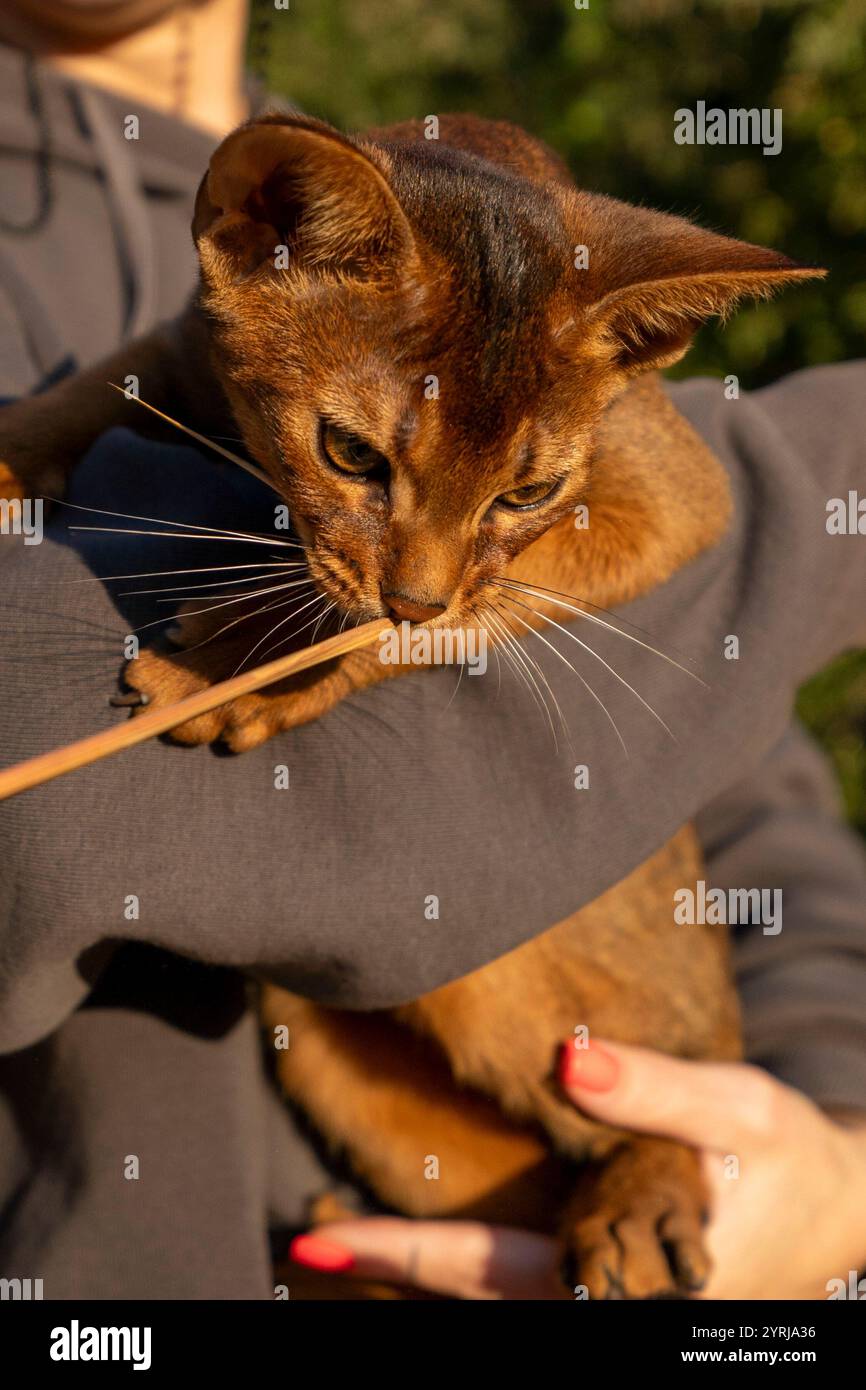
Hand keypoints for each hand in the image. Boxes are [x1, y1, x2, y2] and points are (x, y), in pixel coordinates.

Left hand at [288, 1040, 865, 1298]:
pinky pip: (524, 1281)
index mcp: (628, 1280)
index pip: (489, 1270)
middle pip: (476, 1296)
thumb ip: (653, 1088)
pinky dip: (467, 1263)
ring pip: (495, 1296)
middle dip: (392, 1268)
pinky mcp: (616, 1283)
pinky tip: (428, 1237)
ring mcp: (611, 1302)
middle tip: (309, 1238)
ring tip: (344, 1238)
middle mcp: (609, 1305)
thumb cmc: (788, 1154)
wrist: (840, 1202)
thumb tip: (565, 1061)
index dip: (399, 1254)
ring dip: (422, 1270)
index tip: (319, 1235)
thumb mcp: (737, 1106)